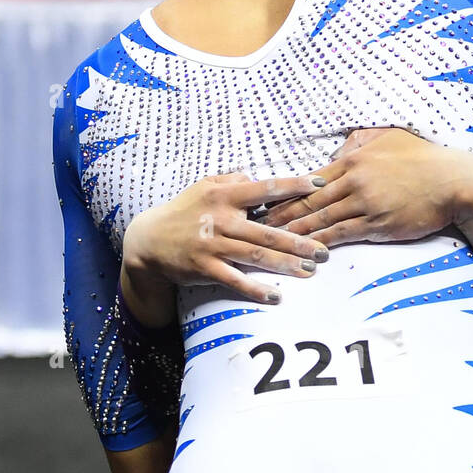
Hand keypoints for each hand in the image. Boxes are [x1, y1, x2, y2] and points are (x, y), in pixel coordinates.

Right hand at [121, 172, 330, 308]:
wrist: (148, 239)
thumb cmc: (183, 210)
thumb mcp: (204, 186)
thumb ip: (232, 179)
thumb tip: (255, 176)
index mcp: (224, 194)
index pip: (264, 188)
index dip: (293, 186)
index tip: (319, 185)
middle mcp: (221, 218)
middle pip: (267, 231)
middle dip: (298, 241)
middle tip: (324, 250)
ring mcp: (213, 244)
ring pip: (256, 256)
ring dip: (285, 265)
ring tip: (310, 271)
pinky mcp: (204, 268)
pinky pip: (234, 280)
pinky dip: (255, 289)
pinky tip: (276, 296)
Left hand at [260, 128, 472, 253]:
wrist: (454, 181)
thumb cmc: (424, 158)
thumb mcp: (389, 138)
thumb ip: (359, 143)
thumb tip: (338, 149)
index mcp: (353, 159)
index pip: (309, 179)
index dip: (285, 193)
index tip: (264, 201)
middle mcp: (354, 181)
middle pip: (308, 202)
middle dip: (280, 216)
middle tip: (255, 227)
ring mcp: (366, 203)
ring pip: (321, 221)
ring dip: (295, 234)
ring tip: (272, 244)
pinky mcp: (379, 224)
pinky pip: (343, 235)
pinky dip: (322, 245)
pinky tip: (306, 253)